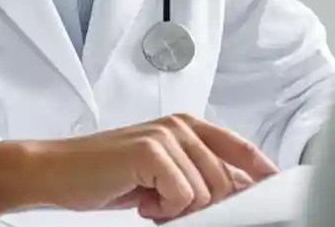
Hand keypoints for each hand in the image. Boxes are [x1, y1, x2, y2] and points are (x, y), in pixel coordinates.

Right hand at [0, 113, 278, 221]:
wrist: (57, 171)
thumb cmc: (106, 175)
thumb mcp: (160, 174)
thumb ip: (198, 176)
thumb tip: (241, 193)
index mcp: (186, 125)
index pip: (240, 148)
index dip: (262, 172)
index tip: (277, 189)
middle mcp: (180, 126)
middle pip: (225, 181)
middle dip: (204, 207)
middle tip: (165, 206)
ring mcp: (166, 136)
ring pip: (205, 193)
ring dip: (177, 209)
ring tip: (148, 199)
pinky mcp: (151, 152)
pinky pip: (182, 197)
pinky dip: (163, 209)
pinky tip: (141, 200)